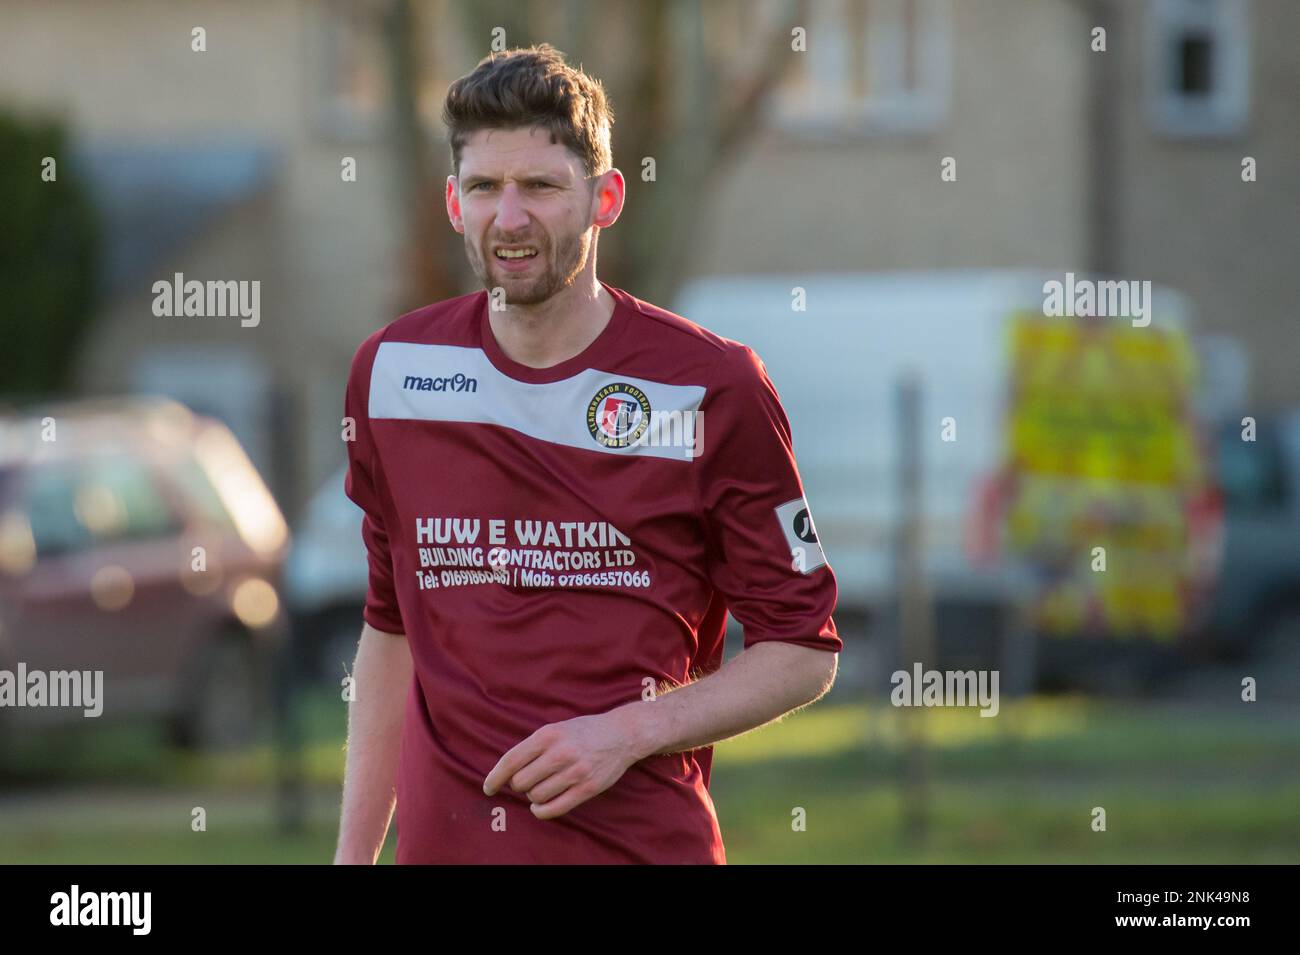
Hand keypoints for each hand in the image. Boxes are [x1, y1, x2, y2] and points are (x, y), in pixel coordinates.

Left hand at [482, 708, 643, 819]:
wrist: (622, 734)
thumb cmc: (584, 731)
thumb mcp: (556, 728)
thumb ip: (533, 746)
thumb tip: (507, 773)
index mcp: (548, 735)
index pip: (511, 761)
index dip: (495, 777)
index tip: (488, 788)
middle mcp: (560, 753)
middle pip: (521, 783)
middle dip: (519, 785)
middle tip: (528, 781)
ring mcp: (575, 772)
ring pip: (536, 796)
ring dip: (533, 797)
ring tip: (541, 788)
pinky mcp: (587, 788)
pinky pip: (554, 809)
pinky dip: (541, 811)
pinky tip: (541, 806)